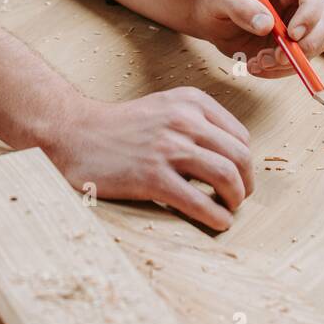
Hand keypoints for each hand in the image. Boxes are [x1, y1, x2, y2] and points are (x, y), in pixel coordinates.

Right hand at [49, 86, 252, 230]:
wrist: (77, 134)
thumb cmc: (123, 126)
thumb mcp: (165, 108)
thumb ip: (196, 122)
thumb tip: (232, 157)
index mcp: (190, 101)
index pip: (239, 135)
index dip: (245, 162)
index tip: (240, 177)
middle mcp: (184, 120)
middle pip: (239, 156)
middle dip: (246, 183)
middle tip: (239, 197)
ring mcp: (168, 148)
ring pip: (226, 177)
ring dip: (235, 200)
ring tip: (228, 209)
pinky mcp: (153, 177)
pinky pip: (199, 202)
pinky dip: (216, 217)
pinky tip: (216, 222)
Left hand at [188, 0, 323, 76]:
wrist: (209, 20)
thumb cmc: (214, 0)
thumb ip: (239, 6)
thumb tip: (266, 23)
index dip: (311, 11)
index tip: (292, 34)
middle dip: (307, 43)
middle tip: (279, 57)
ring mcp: (298, 23)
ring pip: (316, 44)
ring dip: (290, 61)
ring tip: (257, 61)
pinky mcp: (292, 45)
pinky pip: (299, 62)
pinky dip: (280, 70)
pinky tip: (256, 65)